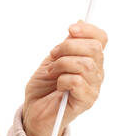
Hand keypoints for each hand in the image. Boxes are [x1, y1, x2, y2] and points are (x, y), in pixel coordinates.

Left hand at [21, 20, 107, 135]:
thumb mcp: (53, 59)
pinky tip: (58, 85)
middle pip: (94, 49)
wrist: (34, 111)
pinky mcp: (86, 101)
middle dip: (69, 47)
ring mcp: (93, 88)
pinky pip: (78, 81)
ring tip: (52, 72)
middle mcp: (96, 73)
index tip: (70, 29)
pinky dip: (63, 80)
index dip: (88, 30)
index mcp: (90, 59)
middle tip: (53, 55)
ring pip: (85, 64)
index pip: (101, 38)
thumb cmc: (44, 87)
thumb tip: (79, 24)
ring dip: (63, 64)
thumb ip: (67, 44)